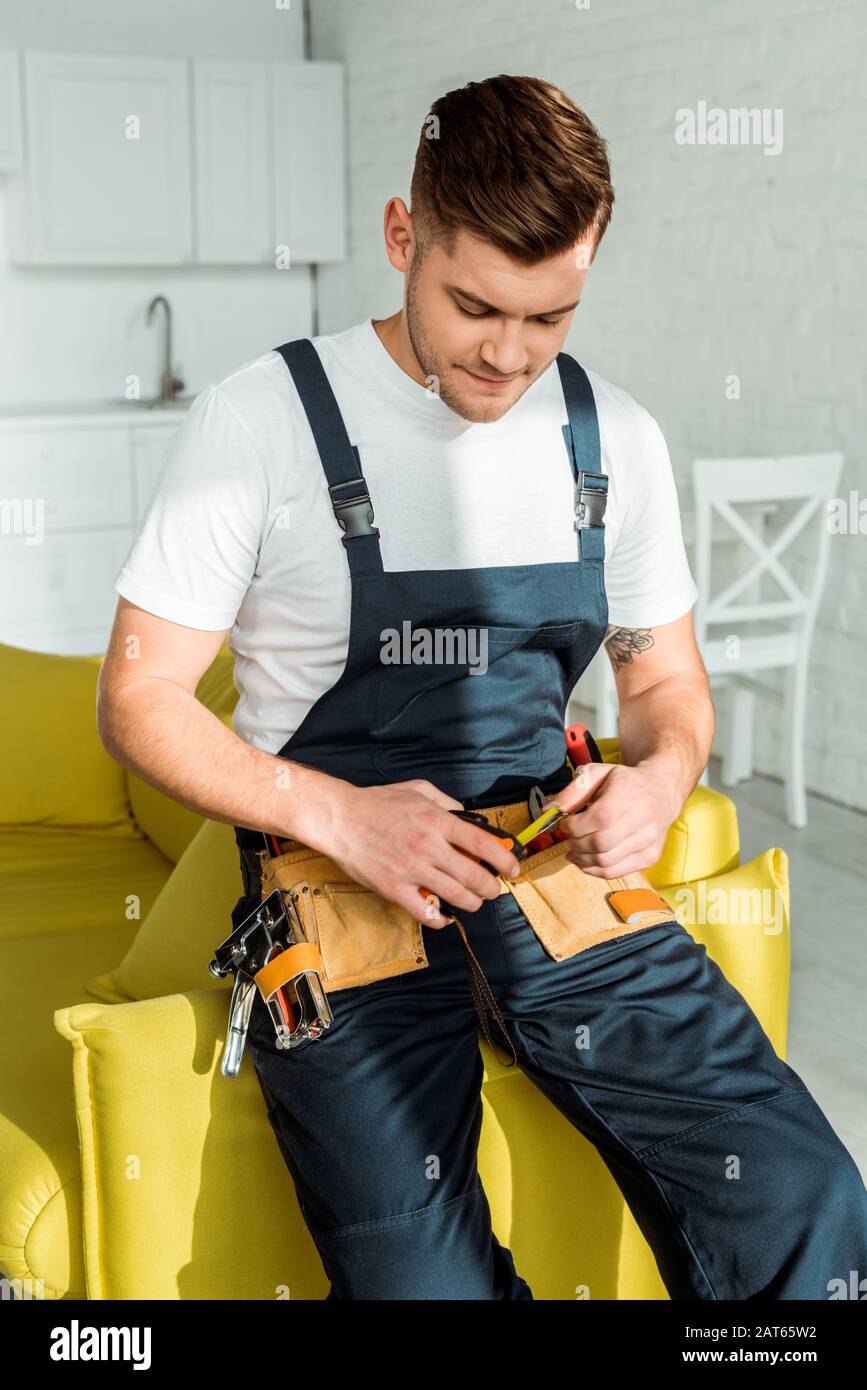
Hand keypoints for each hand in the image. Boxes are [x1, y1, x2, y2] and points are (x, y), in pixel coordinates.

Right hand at [325, 780, 522, 926]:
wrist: (340, 817)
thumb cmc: (378, 802)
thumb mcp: (419, 790)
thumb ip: (447, 803)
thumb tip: (468, 817)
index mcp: (438, 821)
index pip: (484, 845)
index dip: (505, 861)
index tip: (512, 869)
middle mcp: (429, 847)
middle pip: (476, 877)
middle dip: (491, 888)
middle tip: (493, 890)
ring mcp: (412, 870)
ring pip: (456, 897)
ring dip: (471, 904)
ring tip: (472, 902)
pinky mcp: (393, 888)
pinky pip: (425, 913)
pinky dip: (440, 920)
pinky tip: (444, 917)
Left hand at [558, 762, 678, 877]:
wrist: (661, 791)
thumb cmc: (624, 782)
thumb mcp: (597, 774)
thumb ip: (572, 792)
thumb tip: (548, 811)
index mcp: (628, 795)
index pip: (597, 820)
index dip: (574, 827)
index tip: (566, 824)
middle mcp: (643, 820)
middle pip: (600, 844)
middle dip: (576, 844)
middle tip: (569, 838)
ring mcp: (649, 842)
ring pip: (606, 862)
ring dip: (582, 860)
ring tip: (574, 851)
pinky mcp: (650, 857)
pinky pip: (616, 872)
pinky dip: (595, 870)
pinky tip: (586, 861)